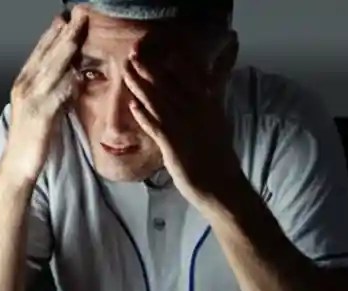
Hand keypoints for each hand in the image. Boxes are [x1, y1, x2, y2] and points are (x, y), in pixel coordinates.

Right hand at [1, 7, 89, 183]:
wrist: (18, 164)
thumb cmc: (33, 138)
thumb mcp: (45, 107)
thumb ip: (57, 89)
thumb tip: (75, 75)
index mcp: (24, 83)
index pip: (40, 52)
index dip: (53, 34)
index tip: (67, 17)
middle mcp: (25, 87)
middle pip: (46, 55)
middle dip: (63, 34)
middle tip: (78, 16)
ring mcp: (31, 100)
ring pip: (51, 68)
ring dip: (65, 49)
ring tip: (78, 32)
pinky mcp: (40, 115)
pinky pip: (56, 94)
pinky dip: (67, 81)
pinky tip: (77, 70)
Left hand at [123, 44, 242, 207]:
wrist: (221, 185)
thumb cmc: (218, 154)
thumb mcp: (218, 118)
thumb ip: (212, 95)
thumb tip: (213, 76)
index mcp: (208, 102)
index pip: (189, 75)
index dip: (171, 61)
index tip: (155, 50)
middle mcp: (196, 110)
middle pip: (169, 85)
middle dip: (149, 69)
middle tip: (133, 55)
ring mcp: (184, 126)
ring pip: (158, 102)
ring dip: (140, 86)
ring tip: (126, 72)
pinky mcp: (172, 144)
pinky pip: (155, 126)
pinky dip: (143, 115)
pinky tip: (132, 106)